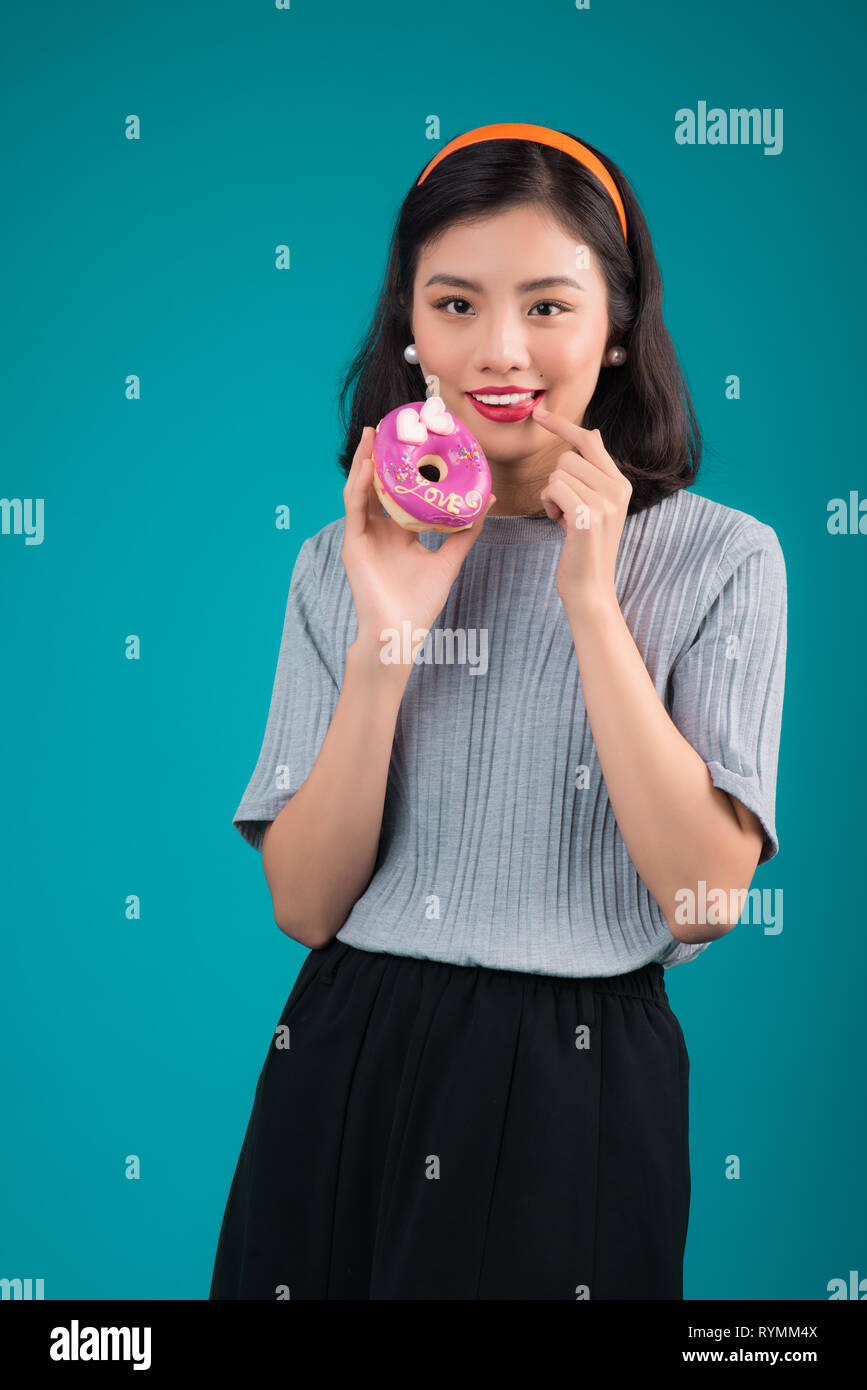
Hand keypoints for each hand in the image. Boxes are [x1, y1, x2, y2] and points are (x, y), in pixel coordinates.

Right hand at [341, 426, 495, 665]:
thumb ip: (466, 530)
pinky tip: (369, 466)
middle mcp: (379, 530)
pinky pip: (354, 509)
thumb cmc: (421, 603)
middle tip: (392, 425)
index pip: (400, 491)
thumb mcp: (449, 560)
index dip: (406, 465)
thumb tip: (487, 499)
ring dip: (366, 462)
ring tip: (374, 435)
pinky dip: (361, 486)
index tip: (418, 438)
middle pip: (378, 484)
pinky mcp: (353, 545)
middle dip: (382, 455)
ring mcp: (364, 536)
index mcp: (399, 532)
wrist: (400, 633)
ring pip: (362, 491)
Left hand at [533, 405, 631, 613]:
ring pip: (558, 473)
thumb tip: (593, 432)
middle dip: (556, 481)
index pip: (590, 441)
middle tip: (565, 509)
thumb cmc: (583, 548)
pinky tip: (560, 524)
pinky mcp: (587, 516)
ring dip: (551, 496)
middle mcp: (617, 489)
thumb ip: (592, 473)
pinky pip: (554, 489)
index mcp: (620, 484)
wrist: (591, 589)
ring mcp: (605, 502)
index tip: (540, 413)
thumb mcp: (593, 506)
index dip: (563, 425)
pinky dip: (549, 505)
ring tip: (564, 519)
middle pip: (567, 457)